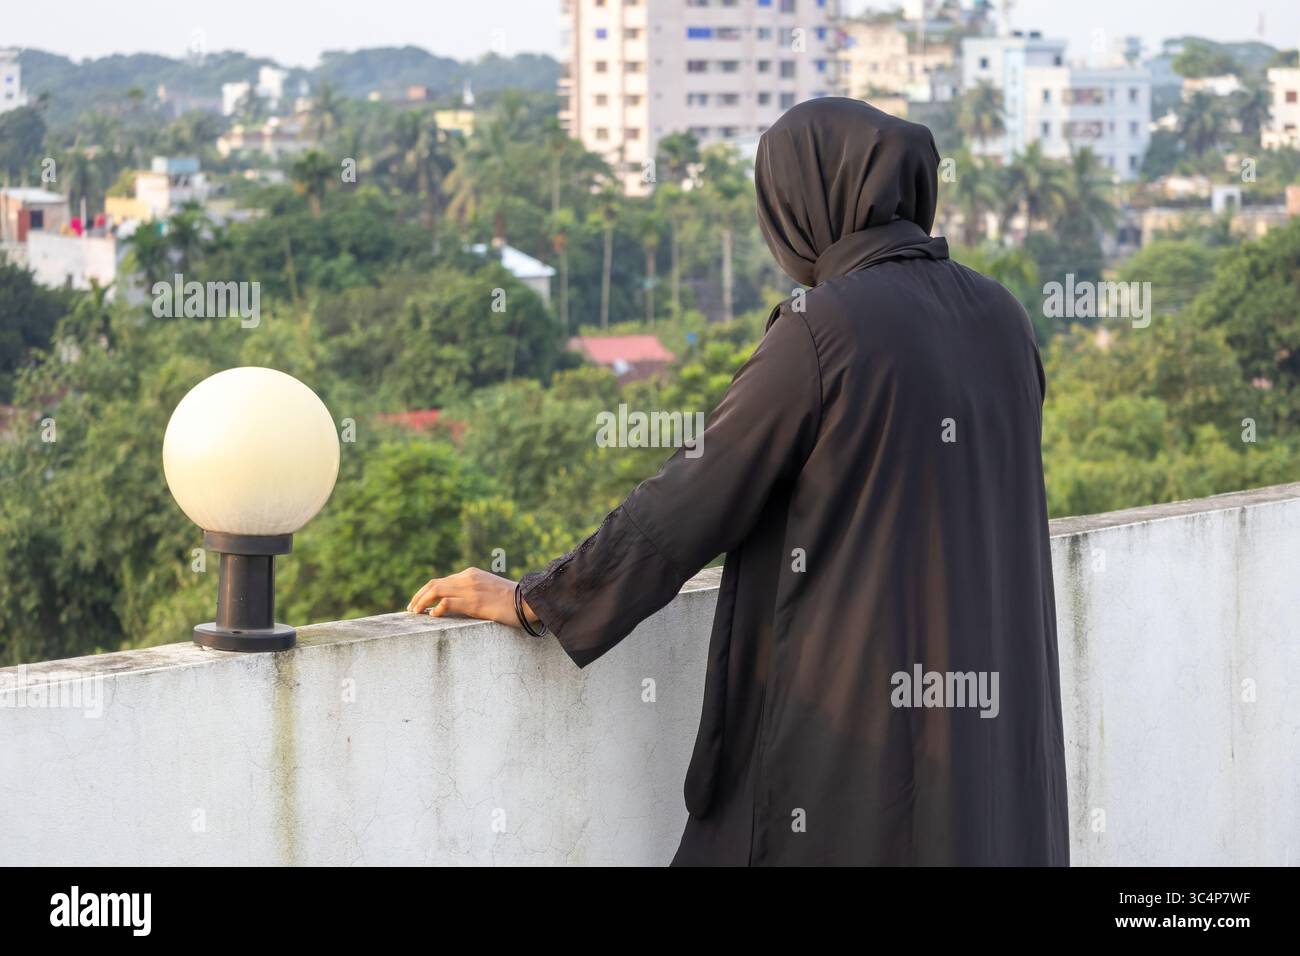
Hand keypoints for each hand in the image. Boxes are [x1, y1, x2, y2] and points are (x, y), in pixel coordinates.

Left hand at [406, 567, 540, 628]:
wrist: (529, 600)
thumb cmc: (511, 600)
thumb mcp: (488, 590)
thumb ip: (472, 593)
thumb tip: (453, 606)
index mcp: (471, 574)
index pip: (441, 581)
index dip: (426, 592)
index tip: (419, 604)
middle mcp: (468, 578)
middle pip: (434, 584)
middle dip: (419, 596)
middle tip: (410, 610)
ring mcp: (471, 589)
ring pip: (436, 590)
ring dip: (422, 602)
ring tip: (415, 613)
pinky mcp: (475, 602)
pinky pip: (448, 603)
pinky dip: (437, 609)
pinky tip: (432, 616)